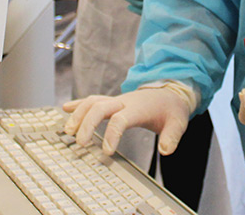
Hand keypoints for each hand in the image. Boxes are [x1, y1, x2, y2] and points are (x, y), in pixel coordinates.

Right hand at [63, 85, 192, 155]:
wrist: (169, 92)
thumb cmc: (171, 109)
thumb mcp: (179, 122)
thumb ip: (172, 137)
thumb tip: (165, 151)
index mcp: (138, 108)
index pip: (120, 119)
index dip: (111, 135)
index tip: (106, 152)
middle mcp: (124, 102)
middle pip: (99, 107)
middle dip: (86, 124)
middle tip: (79, 143)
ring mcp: (116, 100)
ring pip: (92, 101)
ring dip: (78, 114)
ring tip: (68, 131)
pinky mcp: (112, 101)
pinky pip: (92, 100)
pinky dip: (78, 104)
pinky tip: (65, 108)